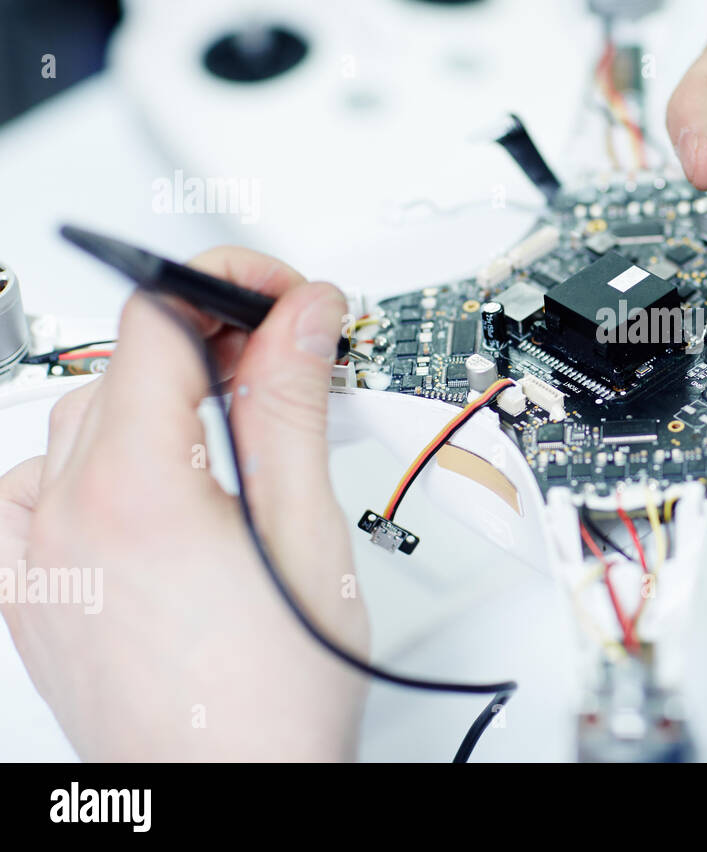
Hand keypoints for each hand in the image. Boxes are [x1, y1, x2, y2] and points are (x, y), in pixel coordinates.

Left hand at [0, 248, 367, 759]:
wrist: (230, 792)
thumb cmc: (272, 697)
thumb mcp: (306, 534)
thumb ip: (292, 408)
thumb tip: (300, 320)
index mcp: (137, 492)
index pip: (160, 321)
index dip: (228, 286)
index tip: (282, 296)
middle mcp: (63, 518)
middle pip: (124, 366)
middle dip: (210, 343)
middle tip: (284, 360)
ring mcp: (33, 560)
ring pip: (75, 424)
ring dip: (150, 402)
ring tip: (225, 430)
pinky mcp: (25, 596)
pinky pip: (24, 493)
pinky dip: (81, 465)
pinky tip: (135, 486)